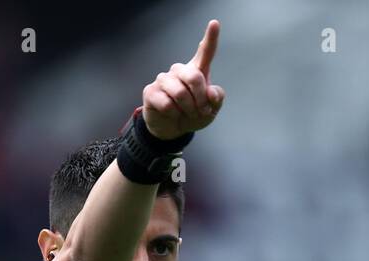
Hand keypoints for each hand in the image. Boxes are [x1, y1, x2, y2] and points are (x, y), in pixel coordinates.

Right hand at [142, 19, 225, 140]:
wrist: (173, 129)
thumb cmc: (193, 115)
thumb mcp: (211, 110)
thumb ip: (216, 99)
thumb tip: (211, 92)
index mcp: (196, 71)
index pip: (205, 53)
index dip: (211, 38)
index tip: (215, 23)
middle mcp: (179, 72)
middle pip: (194, 77)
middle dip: (201, 99)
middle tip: (202, 111)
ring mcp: (164, 80)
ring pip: (180, 93)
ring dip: (188, 110)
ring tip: (187, 114)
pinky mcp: (151, 91)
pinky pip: (168, 104)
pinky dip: (175, 115)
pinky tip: (173, 114)